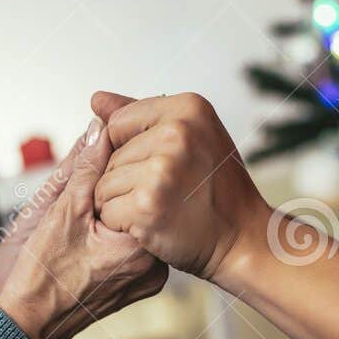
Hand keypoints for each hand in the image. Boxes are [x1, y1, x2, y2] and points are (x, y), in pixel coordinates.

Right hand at [0, 118, 168, 338]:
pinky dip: (111, 232)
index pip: (141, 183)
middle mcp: (154, 265)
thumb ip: (86, 166)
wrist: (26, 323)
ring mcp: (148, 277)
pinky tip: (86, 239)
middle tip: (77, 205)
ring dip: (109, 208)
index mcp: (140, 248)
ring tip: (77, 225)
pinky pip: (130, 243)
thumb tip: (101, 127)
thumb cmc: (37, 278)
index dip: (113, 166)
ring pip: (134, 221)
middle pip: (140, 202)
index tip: (89, 171)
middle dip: (111, 188)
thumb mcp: (60, 210)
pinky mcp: (138, 283)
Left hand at [90, 91, 271, 285]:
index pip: (119, 121)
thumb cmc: (218, 190)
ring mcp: (162, 170)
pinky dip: (122, 223)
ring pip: (104, 183)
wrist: (242, 238)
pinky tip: (151, 224)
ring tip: (159, 207)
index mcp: (189, 108)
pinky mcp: (147, 205)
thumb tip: (96, 100)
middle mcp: (177, 133)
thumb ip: (141, 116)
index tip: (158, 166)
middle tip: (166, 192)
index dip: (128, 149)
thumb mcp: (191, 137)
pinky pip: (107, 210)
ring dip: (121, 202)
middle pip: (109, 154)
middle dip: (126, 178)